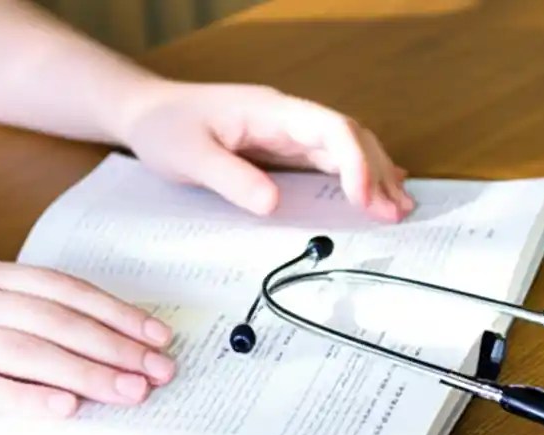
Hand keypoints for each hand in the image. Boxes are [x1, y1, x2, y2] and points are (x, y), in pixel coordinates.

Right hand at [0, 253, 175, 416]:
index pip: (62, 289)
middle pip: (58, 320)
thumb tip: (56, 337)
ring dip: (89, 373)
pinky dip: (27, 398)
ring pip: (31, 351)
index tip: (156, 333)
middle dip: (118, 347)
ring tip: (130, 392)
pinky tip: (64, 409)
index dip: (116, 312)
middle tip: (161, 371)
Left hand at [115, 81, 415, 221]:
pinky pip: (329, 157)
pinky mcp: (283, 146)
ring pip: (345, 148)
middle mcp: (287, 117)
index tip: (365, 199)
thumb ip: (231, 178)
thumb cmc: (165, 128)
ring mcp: (288, 131)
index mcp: (271, 111)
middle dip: (378, 174)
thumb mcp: (189, 156)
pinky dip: (356, 175)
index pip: (331, 129)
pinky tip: (375, 191)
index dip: (356, 163)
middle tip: (396, 213)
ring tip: (398, 208)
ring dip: (375, 175)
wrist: (146, 113)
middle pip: (349, 138)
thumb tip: (274, 203)